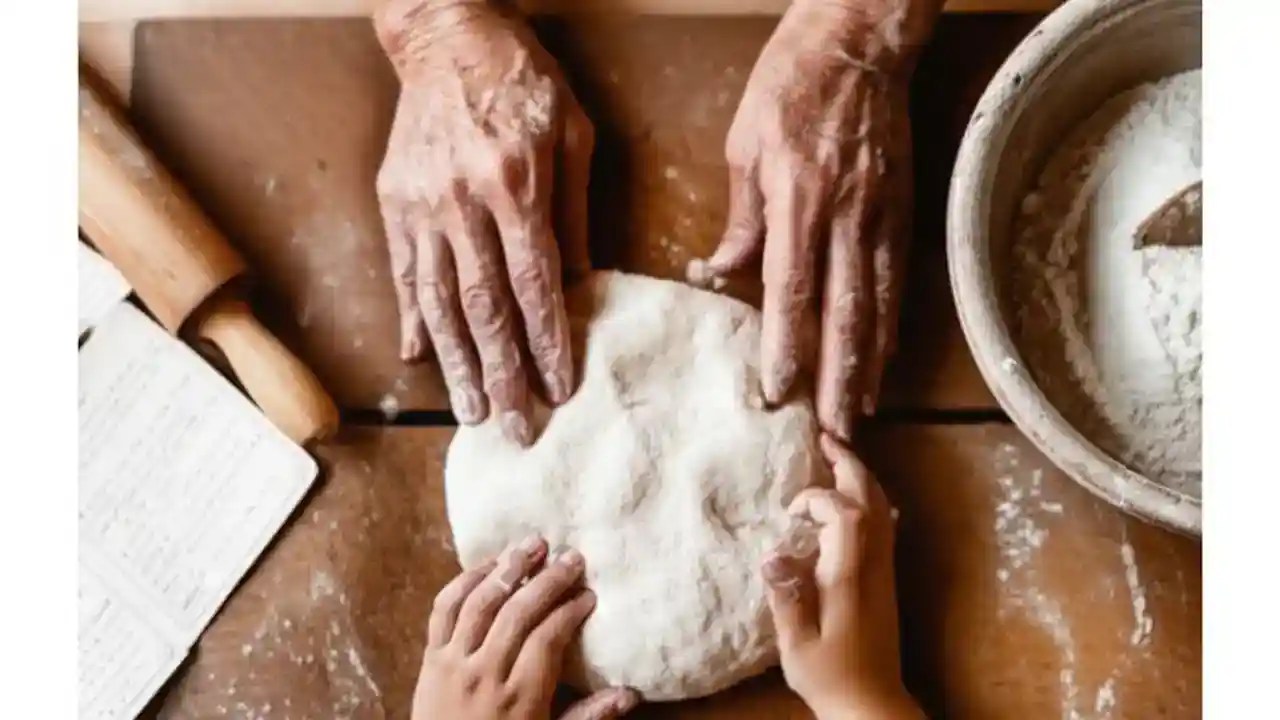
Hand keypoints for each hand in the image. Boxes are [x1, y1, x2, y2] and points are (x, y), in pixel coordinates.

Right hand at [375, 0, 594, 444]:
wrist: (444, 34)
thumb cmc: (521, 80)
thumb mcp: (572, 133)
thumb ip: (575, 212)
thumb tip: (582, 284)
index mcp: (515, 185)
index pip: (535, 284)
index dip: (548, 343)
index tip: (560, 391)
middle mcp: (463, 202)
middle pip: (485, 307)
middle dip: (502, 374)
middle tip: (514, 429)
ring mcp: (421, 205)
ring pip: (440, 301)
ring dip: (456, 364)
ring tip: (470, 413)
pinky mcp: (394, 202)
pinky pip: (404, 274)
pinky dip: (412, 320)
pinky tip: (418, 360)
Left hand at [414, 536, 638, 719]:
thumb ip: (588, 717)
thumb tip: (631, 694)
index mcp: (520, 697)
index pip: (548, 638)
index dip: (570, 611)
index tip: (590, 594)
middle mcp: (485, 673)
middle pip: (518, 612)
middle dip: (548, 580)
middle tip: (571, 557)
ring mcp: (453, 663)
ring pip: (480, 602)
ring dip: (508, 568)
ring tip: (533, 545)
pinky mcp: (430, 658)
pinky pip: (444, 609)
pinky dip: (465, 581)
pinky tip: (488, 564)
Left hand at [692, 0, 941, 440]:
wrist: (861, 41)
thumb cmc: (791, 84)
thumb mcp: (746, 144)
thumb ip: (741, 217)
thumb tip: (721, 272)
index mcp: (799, 197)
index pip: (791, 288)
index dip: (787, 345)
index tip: (777, 390)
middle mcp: (847, 215)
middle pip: (843, 312)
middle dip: (837, 377)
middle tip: (832, 428)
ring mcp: (882, 215)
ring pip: (878, 304)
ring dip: (869, 364)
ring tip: (860, 410)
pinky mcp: (902, 210)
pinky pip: (897, 280)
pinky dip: (891, 324)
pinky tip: (884, 356)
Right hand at [761, 435, 921, 719]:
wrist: (872, 704)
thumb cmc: (829, 676)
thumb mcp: (797, 645)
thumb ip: (786, 597)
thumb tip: (772, 552)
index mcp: (849, 576)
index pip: (843, 514)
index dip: (816, 499)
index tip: (790, 512)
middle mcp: (873, 565)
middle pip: (870, 500)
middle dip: (849, 464)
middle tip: (825, 437)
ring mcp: (883, 570)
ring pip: (882, 509)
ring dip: (860, 477)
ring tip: (836, 456)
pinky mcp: (885, 580)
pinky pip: (883, 525)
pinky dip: (868, 500)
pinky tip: (852, 499)